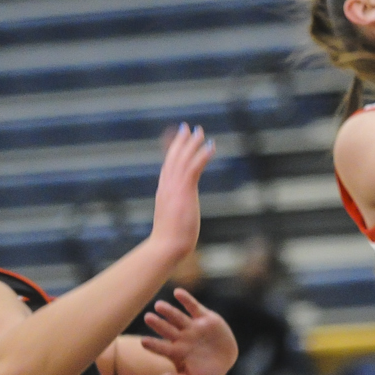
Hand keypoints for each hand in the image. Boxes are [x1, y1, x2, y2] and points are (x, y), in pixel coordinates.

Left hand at [140, 290, 238, 374]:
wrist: (226, 361)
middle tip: (147, 318)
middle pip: (167, 329)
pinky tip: (177, 292)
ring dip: (169, 311)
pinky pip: (193, 307)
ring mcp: (192, 327)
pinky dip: (186, 299)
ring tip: (158, 305)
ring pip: (178, 317)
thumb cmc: (206, 373)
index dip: (154, 345)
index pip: (162, 348)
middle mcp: (182, 337)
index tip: (143, 341)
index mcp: (177, 352)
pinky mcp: (204, 317)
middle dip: (158, 324)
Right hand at [148, 125, 214, 260]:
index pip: (168, 167)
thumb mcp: (172, 224)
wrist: (166, 247)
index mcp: (164, 193)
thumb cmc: (170, 242)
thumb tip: (176, 221)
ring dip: (193, 143)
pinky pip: (194, 167)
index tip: (178, 141)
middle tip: (188, 127)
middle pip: (173, 158)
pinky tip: (210, 146)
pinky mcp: (184, 190)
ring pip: (183, 158)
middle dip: (181, 141)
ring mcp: (174, 188)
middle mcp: (167, 187)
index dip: (173, 152)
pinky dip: (202, 155)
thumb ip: (174, 216)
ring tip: (201, 131)